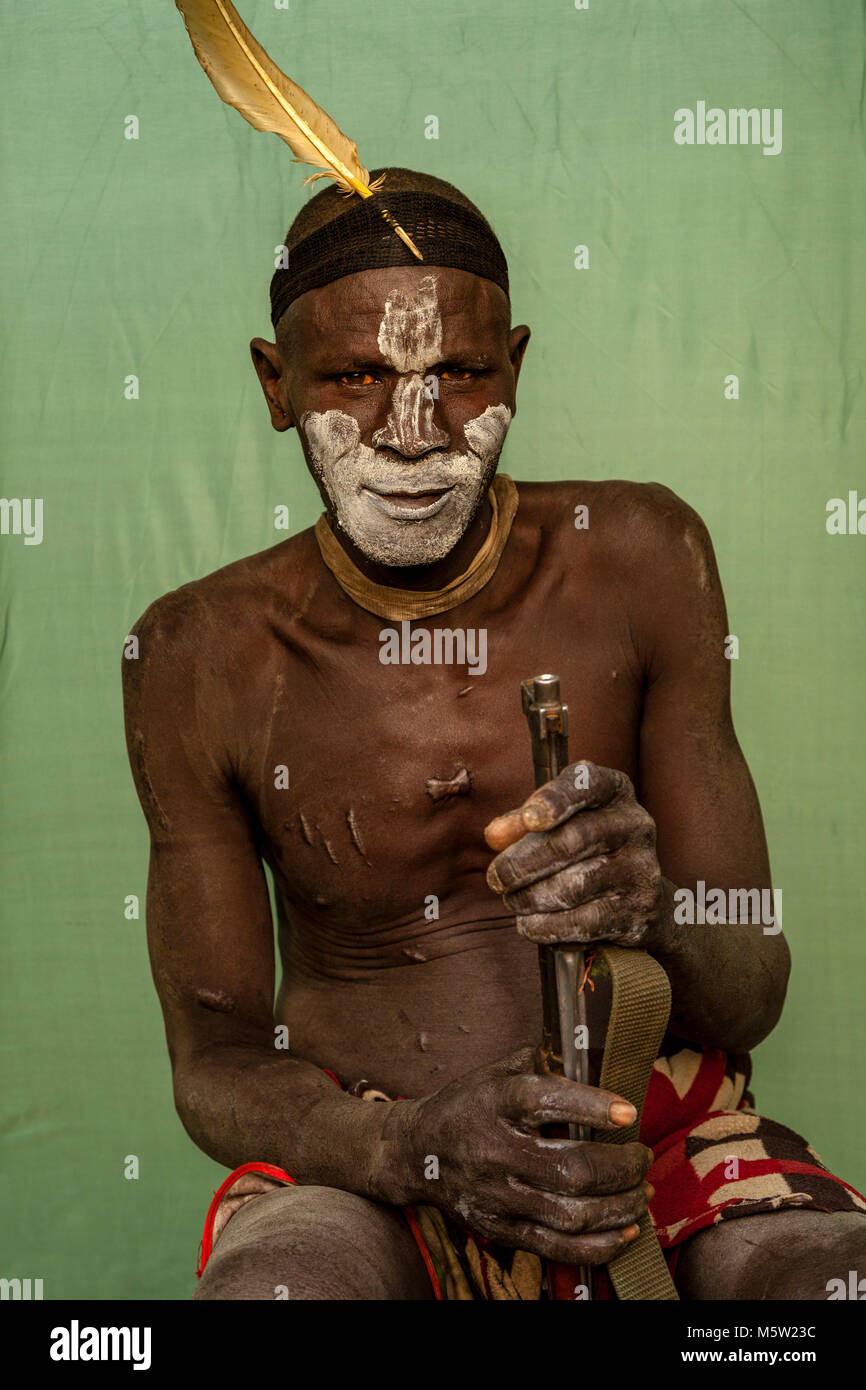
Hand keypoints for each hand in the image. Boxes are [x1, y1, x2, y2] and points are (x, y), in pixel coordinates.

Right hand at [402, 1048, 652, 1264]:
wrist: (417, 1151)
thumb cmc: (468, 1104)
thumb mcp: (497, 1071)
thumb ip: (544, 1063)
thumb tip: (596, 1058)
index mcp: (495, 1103)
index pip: (544, 1101)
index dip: (591, 1107)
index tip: (627, 1111)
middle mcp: (495, 1151)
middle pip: (570, 1169)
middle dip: (621, 1167)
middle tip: (643, 1157)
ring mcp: (497, 1196)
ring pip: (571, 1214)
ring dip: (619, 1207)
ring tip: (642, 1192)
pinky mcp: (500, 1229)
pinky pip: (556, 1248)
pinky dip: (599, 1246)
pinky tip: (625, 1231)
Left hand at [483, 761, 665, 947]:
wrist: (642, 899)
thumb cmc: (586, 850)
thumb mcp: (557, 824)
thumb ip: (522, 823)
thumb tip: (494, 836)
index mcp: (614, 792)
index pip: (588, 783)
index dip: (556, 798)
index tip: (529, 818)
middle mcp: (634, 825)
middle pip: (573, 840)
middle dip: (523, 862)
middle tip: (496, 878)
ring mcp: (641, 869)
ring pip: (574, 886)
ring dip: (531, 898)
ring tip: (513, 901)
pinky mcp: (639, 912)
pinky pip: (584, 923)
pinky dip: (547, 927)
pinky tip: (530, 925)